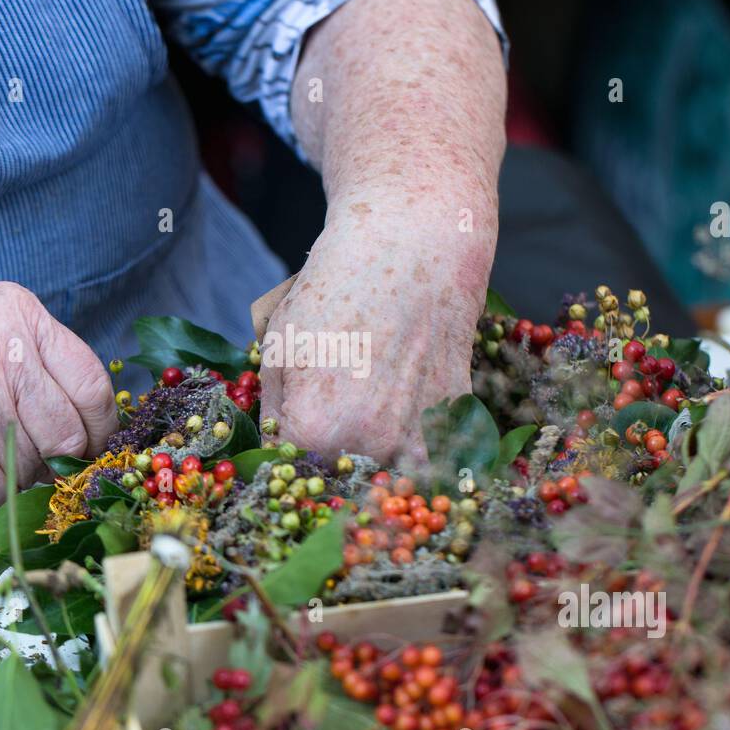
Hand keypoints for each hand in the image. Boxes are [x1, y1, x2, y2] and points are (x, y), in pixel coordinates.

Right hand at [0, 282, 115, 513]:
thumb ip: (43, 356)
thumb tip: (97, 419)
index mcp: (19, 317)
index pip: (93, 386)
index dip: (101, 423)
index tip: (93, 437)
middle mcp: (3, 360)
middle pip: (71, 435)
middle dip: (64, 454)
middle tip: (38, 450)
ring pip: (40, 468)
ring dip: (24, 472)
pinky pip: (7, 494)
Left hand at [258, 206, 485, 465]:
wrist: (412, 251)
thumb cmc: (335, 294)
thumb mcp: (278, 349)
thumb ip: (273, 410)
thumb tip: (277, 445)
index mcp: (314, 434)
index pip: (289, 471)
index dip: (288, 452)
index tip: (295, 436)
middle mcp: (369, 447)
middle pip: (340, 478)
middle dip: (332, 458)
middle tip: (337, 414)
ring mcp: (419, 440)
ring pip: (389, 474)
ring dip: (380, 458)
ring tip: (375, 408)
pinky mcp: (456, 423)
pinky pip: (432, 453)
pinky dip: (422, 440)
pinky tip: (410, 401)